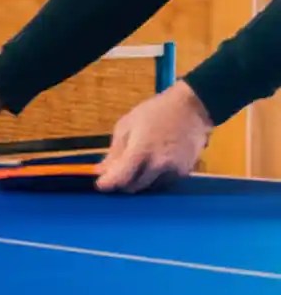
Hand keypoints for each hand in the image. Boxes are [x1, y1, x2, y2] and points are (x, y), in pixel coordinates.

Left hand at [95, 81, 212, 193]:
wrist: (192, 108)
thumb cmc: (156, 112)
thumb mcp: (127, 125)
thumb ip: (114, 152)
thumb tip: (101, 170)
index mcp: (141, 151)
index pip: (120, 179)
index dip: (107, 184)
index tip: (101, 183)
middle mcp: (158, 165)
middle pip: (133, 187)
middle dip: (122, 182)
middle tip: (118, 171)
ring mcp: (174, 170)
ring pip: (149, 187)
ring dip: (139, 180)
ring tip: (139, 162)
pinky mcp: (184, 172)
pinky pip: (163, 182)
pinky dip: (155, 177)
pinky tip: (155, 162)